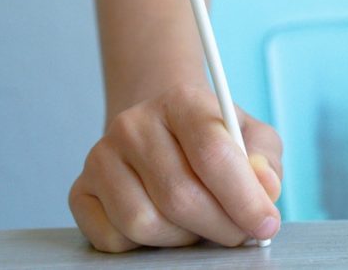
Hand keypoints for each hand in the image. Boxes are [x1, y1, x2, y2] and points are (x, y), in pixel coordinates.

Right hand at [69, 84, 282, 251]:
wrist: (162, 129)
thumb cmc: (213, 138)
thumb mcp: (252, 136)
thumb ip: (265, 160)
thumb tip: (266, 189)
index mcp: (181, 101)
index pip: (213, 153)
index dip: (244, 197)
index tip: (266, 223)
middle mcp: (133, 124)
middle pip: (180, 195)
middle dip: (220, 225)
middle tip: (240, 232)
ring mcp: (101, 157)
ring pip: (144, 223)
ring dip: (184, 238)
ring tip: (201, 223)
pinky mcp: (81, 191)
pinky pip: (114, 239)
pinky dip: (147, 246)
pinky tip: (166, 223)